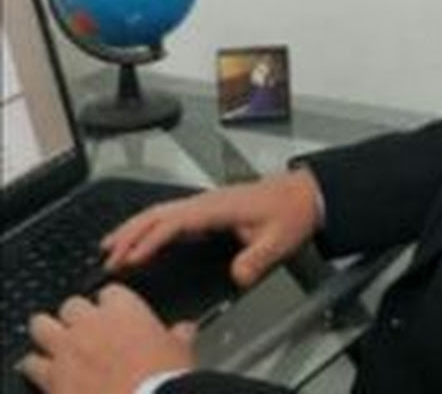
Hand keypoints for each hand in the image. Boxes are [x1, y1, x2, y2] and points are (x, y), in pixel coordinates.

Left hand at [19, 284, 193, 393]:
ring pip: (42, 325)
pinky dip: (36, 364)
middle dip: (76, 315)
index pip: (110, 292)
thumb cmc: (164, 375)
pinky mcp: (51, 376)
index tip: (114, 313)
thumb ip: (179, 334)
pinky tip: (43, 369)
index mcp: (124, 308)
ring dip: (48, 331)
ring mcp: (68, 347)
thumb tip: (185, 329)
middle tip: (84, 328)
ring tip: (55, 340)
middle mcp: (92, 321)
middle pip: (72, 304)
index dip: (111, 304)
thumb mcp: (180, 349)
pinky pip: (31, 362)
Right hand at [103, 168, 322, 287]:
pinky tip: (147, 240)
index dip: (150, 240)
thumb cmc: (292, 213)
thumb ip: (256, 259)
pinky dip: (153, 227)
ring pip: (164, 212)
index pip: (174, 222)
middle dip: (130, 232)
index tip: (130, 259)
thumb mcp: (278, 240)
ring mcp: (209, 203)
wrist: (306, 194)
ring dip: (137, 227)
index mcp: (218, 207)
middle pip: (160, 213)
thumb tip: (236, 276)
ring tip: (113, 246)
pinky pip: (174, 216)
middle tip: (106, 255)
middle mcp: (208, 201)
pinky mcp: (212, 209)